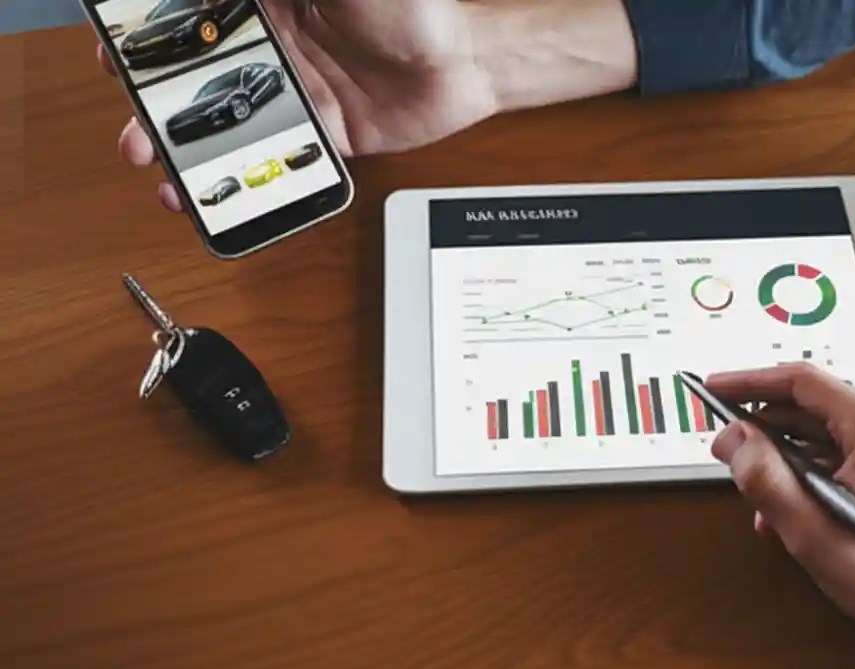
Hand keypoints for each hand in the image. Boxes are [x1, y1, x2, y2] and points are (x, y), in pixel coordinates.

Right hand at [100, 0, 495, 211]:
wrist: (468, 61)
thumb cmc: (411, 6)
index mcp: (270, 1)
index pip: (196, 17)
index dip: (154, 38)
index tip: (118, 55)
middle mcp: (277, 47)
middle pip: (201, 78)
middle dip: (157, 106)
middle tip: (135, 132)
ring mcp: (299, 93)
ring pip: (231, 124)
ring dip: (191, 150)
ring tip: (161, 172)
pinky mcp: (325, 134)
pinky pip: (278, 160)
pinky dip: (247, 181)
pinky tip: (221, 196)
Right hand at [708, 365, 854, 668]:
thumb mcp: (812, 530)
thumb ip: (765, 477)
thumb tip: (733, 439)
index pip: (801, 381)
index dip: (750, 382)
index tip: (715, 388)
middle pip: (817, 405)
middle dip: (769, 432)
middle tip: (731, 456)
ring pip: (834, 432)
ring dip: (794, 459)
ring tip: (766, 503)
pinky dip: (823, 470)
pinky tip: (800, 508)